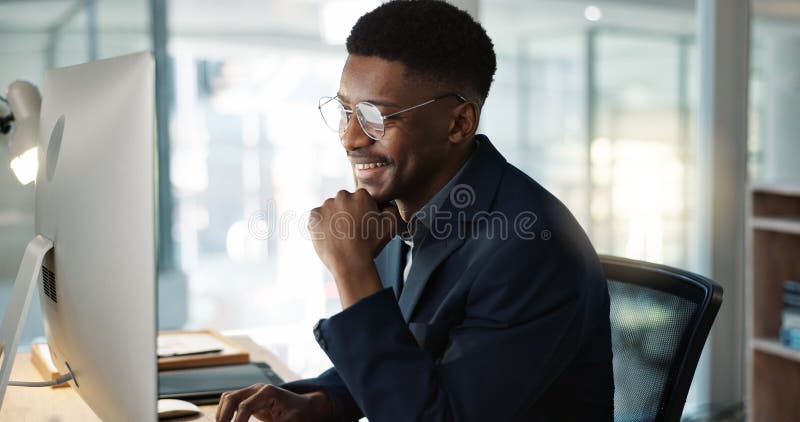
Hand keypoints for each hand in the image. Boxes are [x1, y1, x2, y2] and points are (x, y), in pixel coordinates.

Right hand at [215, 384, 330, 421]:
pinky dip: (226, 413)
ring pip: (228, 398)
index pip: (245, 406)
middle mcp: (257, 389)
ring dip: (223, 414)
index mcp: (267, 392)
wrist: (308, 406)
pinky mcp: (251, 400)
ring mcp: (252, 393)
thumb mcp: (291, 421)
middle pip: (230, 398)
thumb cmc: (302, 413)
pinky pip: (232, 403)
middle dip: (223, 416)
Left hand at [308, 189, 400, 306]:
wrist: (351, 262)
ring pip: (330, 210)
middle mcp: (342, 196)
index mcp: (361, 195)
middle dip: (347, 213)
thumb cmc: (370, 245)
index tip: (362, 225)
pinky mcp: (314, 216)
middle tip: (351, 231)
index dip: (363, 213)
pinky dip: (321, 225)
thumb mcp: (391, 225)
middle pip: (344, 202)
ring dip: (334, 219)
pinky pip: (317, 217)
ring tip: (340, 236)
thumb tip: (385, 205)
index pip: (361, 200)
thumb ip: (391, 209)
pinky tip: (330, 236)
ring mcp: (326, 205)